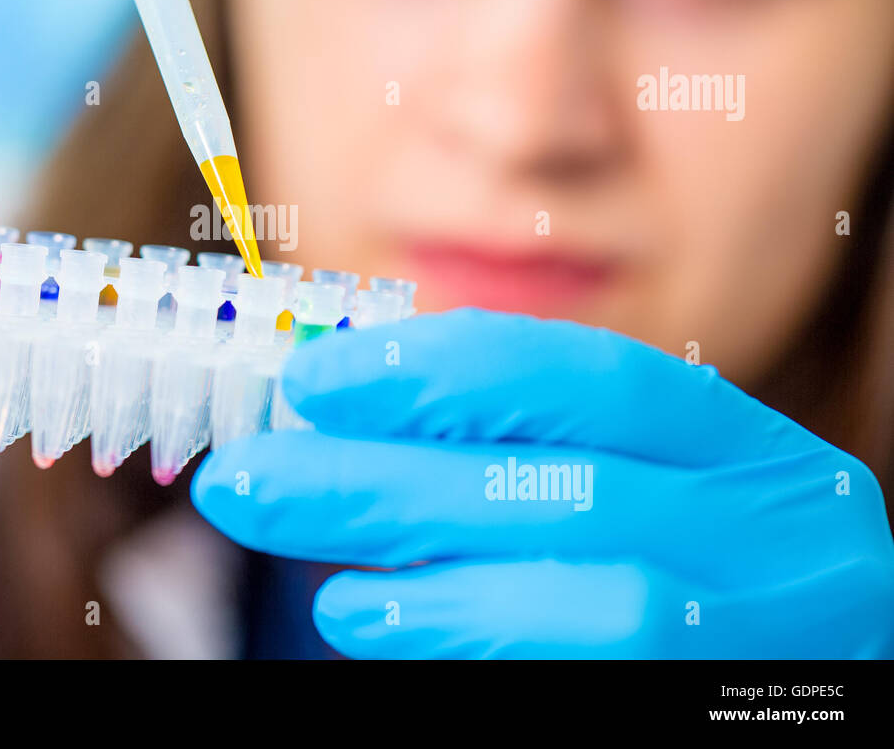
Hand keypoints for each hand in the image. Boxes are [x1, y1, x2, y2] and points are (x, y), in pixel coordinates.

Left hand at [192, 308, 893, 657]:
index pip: (583, 374)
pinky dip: (462, 623)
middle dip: (376, 461)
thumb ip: (527, 457)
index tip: (312, 378)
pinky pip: (588, 648)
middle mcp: (768, 521)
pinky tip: (366, 616)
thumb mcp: (648, 499)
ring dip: (402, 538)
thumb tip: (351, 421)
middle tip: (241, 471)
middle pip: (551, 469)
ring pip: (570, 553)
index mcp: (738, 447)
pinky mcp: (719, 694)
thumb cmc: (706, 590)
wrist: (829, 703)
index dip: (438, 367)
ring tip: (282, 525)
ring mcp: (760, 614)